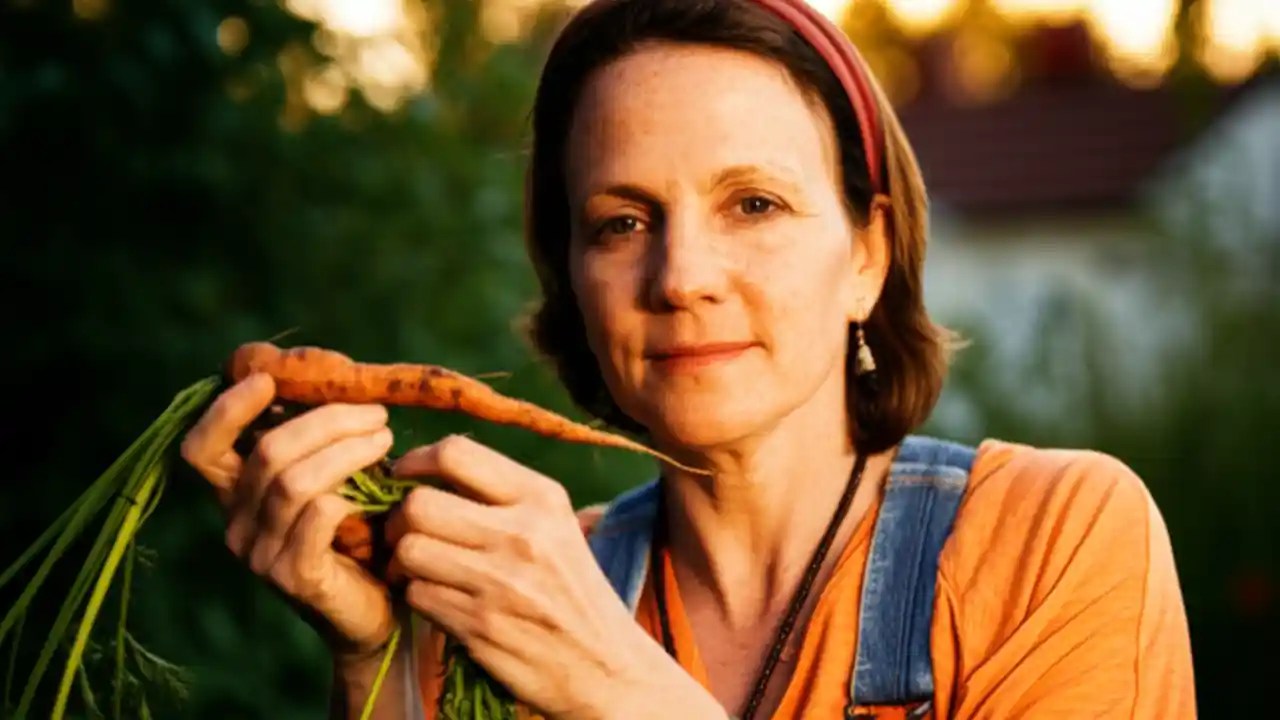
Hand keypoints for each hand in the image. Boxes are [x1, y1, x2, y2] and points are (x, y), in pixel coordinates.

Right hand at [179, 373, 398, 662]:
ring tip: (386, 437)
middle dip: (326, 422)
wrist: (376, 609)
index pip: (201, 449)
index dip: (227, 410)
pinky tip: (378, 489)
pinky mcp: (296, 577)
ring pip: (293, 482)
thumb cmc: (355, 531)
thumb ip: (313, 440)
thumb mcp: (327, 478)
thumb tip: (330, 378)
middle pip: (266, 453)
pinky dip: (349, 494)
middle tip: (377, 413)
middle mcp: (236, 525)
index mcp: (235, 495)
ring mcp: (261, 555)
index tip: (267, 380)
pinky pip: (317, 518)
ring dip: (347, 450)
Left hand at [385, 435, 666, 719]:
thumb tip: (430, 469)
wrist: (604, 666)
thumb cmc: (572, 590)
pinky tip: (437, 599)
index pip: (457, 453)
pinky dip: (417, 596)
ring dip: (401, 561)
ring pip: (410, 550)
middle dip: (399, 519)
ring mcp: (500, 581)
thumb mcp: (555, 527)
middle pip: (419, 504)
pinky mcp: (480, 625)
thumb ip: (502, 496)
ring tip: (416, 568)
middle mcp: (522, 532)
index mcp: (542, 497)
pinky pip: (417, 595)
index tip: (404, 476)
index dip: (415, 461)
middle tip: (405, 533)